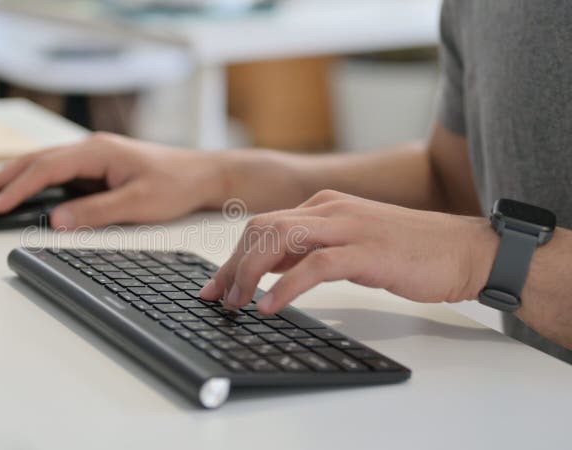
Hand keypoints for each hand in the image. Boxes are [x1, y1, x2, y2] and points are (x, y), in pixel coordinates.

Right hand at [0, 133, 224, 227]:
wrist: (201, 175)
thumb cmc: (176, 185)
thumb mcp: (138, 203)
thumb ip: (96, 212)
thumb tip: (56, 220)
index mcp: (97, 151)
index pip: (46, 168)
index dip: (18, 188)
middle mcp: (89, 149)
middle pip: (35, 162)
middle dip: (1, 179)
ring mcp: (91, 157)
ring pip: (41, 165)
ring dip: (12, 180)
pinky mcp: (95, 169)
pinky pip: (55, 174)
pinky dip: (32, 183)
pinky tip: (19, 193)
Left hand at [199, 190, 498, 313]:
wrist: (465, 250)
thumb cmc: (409, 253)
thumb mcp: (348, 245)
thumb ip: (309, 251)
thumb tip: (268, 270)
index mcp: (323, 206)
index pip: (263, 225)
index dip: (234, 256)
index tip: (215, 285)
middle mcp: (330, 209)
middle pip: (262, 229)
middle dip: (233, 265)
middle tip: (217, 297)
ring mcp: (348, 227)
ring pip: (280, 240)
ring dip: (250, 273)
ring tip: (236, 302)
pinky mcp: (366, 251)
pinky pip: (313, 266)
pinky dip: (285, 287)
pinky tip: (269, 306)